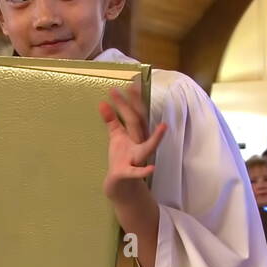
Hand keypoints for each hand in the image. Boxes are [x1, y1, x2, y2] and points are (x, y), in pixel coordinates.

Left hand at [100, 84, 166, 199]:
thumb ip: (111, 120)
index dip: (134, 98)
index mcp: (136, 134)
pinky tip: (152, 169)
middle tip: (132, 88)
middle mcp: (140, 144)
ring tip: (164, 128)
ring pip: (147, 148)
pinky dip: (143, 171)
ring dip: (156, 139)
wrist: (120, 185)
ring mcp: (137, 158)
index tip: (132, 81)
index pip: (136, 113)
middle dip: (136, 106)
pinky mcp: (130, 173)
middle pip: (139, 123)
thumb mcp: (116, 137)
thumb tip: (102, 102)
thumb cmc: (121, 158)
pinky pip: (137, 172)